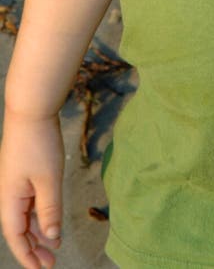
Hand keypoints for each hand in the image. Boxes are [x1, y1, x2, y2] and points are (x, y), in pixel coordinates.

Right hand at [0, 112, 63, 268]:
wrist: (31, 110)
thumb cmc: (39, 143)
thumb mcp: (49, 179)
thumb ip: (51, 209)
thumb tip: (52, 237)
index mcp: (10, 199)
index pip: (16, 237)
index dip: (28, 256)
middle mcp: (9, 194)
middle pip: (20, 229)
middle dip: (35, 247)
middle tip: (52, 262)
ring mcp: (16, 183)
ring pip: (26, 215)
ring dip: (39, 230)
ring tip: (54, 245)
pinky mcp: (25, 172)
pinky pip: (31, 201)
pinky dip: (41, 212)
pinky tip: (52, 218)